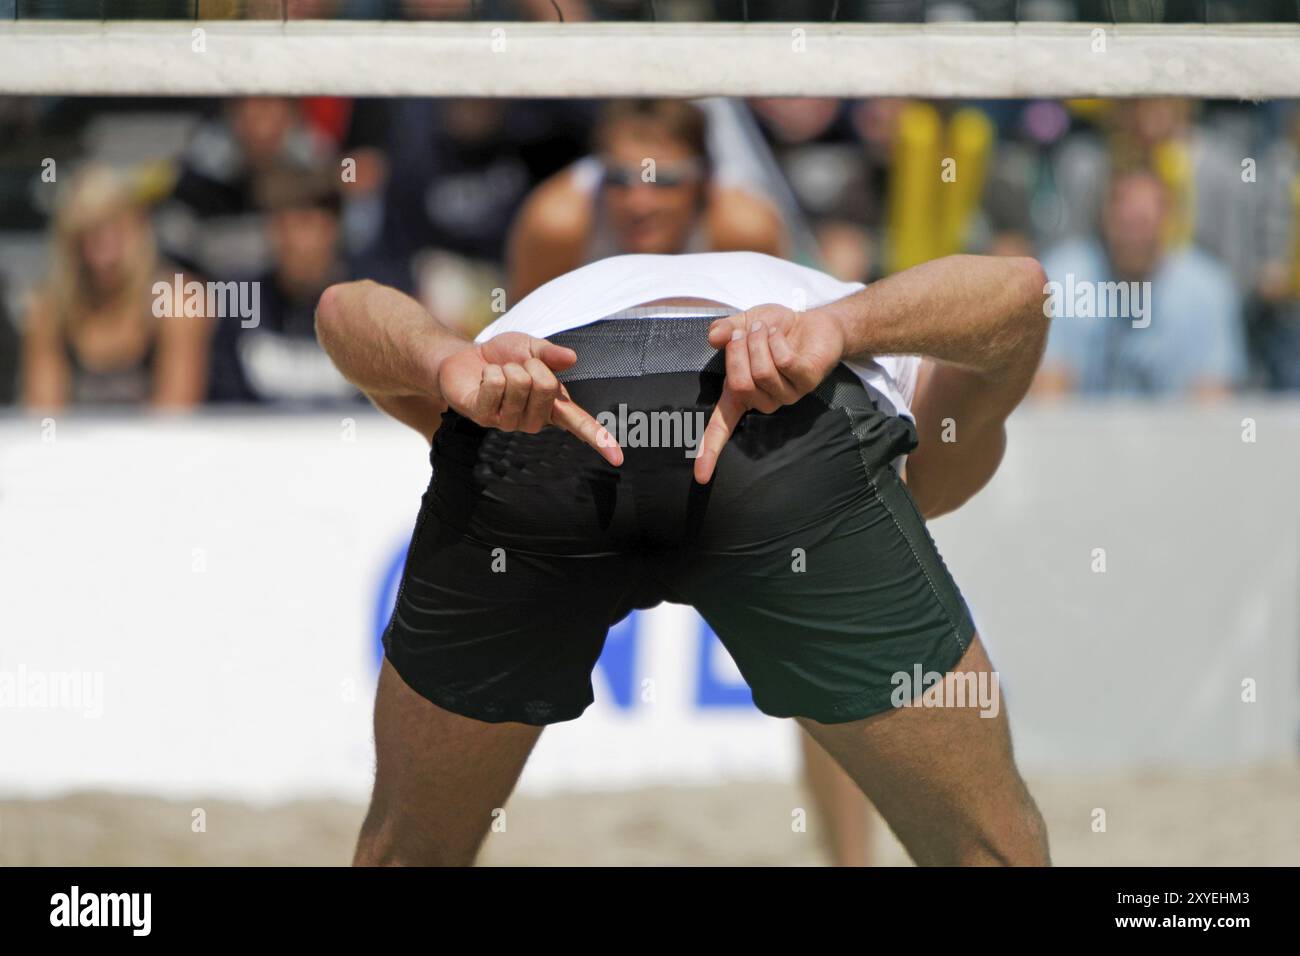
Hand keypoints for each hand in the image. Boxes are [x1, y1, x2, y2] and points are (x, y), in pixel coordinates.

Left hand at [437, 332, 622, 465]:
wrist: (463, 358)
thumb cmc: (502, 357)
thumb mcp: (530, 347)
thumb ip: (550, 353)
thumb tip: (572, 358)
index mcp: (553, 407)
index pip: (580, 425)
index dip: (600, 440)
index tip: (617, 458)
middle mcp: (534, 420)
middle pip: (547, 386)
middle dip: (531, 364)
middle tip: (517, 366)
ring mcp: (509, 422)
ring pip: (520, 382)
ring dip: (507, 367)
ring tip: (499, 373)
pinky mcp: (484, 417)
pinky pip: (496, 385)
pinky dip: (490, 371)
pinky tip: (484, 378)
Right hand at [694, 303, 845, 483]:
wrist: (813, 322)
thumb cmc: (773, 329)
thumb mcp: (741, 324)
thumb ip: (725, 330)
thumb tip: (713, 337)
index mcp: (740, 395)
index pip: (720, 429)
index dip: (709, 452)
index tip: (701, 477)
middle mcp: (763, 401)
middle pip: (740, 385)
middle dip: (739, 351)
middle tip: (746, 331)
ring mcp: (787, 395)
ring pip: (763, 373)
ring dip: (759, 341)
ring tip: (764, 328)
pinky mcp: (808, 382)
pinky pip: (785, 363)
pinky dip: (777, 340)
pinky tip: (780, 333)